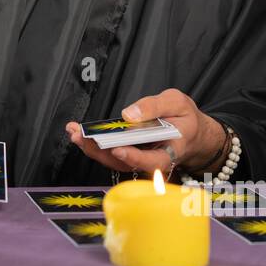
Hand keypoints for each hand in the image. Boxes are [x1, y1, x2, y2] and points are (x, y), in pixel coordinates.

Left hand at [65, 88, 224, 179]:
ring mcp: (138, 159)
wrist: (191, 132)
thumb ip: (155, 106)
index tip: (118, 149)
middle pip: (124, 163)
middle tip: (82, 137)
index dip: (135, 157)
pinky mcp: (129, 154)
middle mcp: (151, 160)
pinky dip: (94, 144)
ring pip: (113, 160)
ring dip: (91, 148)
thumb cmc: (185, 119)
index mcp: (170, 152)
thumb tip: (129, 114)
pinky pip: (110, 153)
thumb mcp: (177, 103)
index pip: (152, 161)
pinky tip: (80, 132)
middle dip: (101, 151)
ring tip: (74, 132)